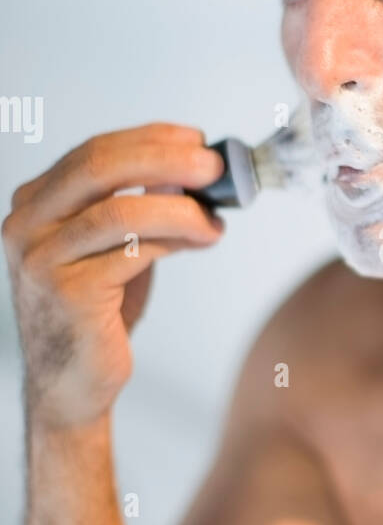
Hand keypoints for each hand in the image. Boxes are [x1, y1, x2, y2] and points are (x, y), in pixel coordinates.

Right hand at [2, 123, 224, 428]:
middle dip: (164, 158)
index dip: (150, 139)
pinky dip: (173, 240)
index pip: (94, 152)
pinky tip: (199, 241)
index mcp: (34, 203)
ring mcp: (41, 259)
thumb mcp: (118, 246)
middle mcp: (26, 225)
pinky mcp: (67, 293)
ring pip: (118, 211)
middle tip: (211, 166)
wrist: (72, 384)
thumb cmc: (98, 313)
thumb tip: (188, 168)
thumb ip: (142, 205)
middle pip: (99, 167)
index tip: (195, 139)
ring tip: (213, 219)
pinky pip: (131, 252)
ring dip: (178, 208)